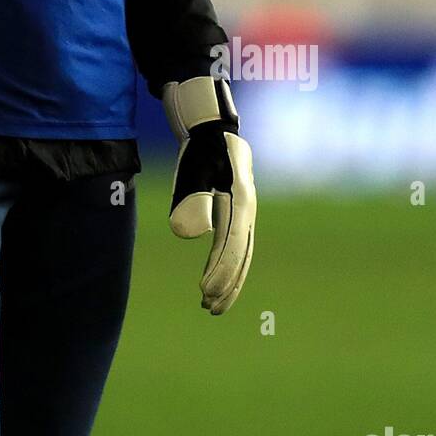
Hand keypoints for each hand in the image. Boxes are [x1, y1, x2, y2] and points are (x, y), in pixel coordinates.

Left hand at [161, 75, 255, 315]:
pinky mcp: (238, 212)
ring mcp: (246, 211)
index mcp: (239, 198)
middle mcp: (247, 209)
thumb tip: (188, 233)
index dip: (220, 271)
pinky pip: (238, 245)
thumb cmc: (201, 146)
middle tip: (209, 308)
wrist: (214, 127)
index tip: (204, 291)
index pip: (232, 244)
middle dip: (227, 284)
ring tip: (212, 304)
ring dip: (229, 280)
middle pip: (241, 254)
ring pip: (242, 253)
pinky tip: (217, 280)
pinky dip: (229, 265)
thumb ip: (192, 196)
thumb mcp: (194, 167)